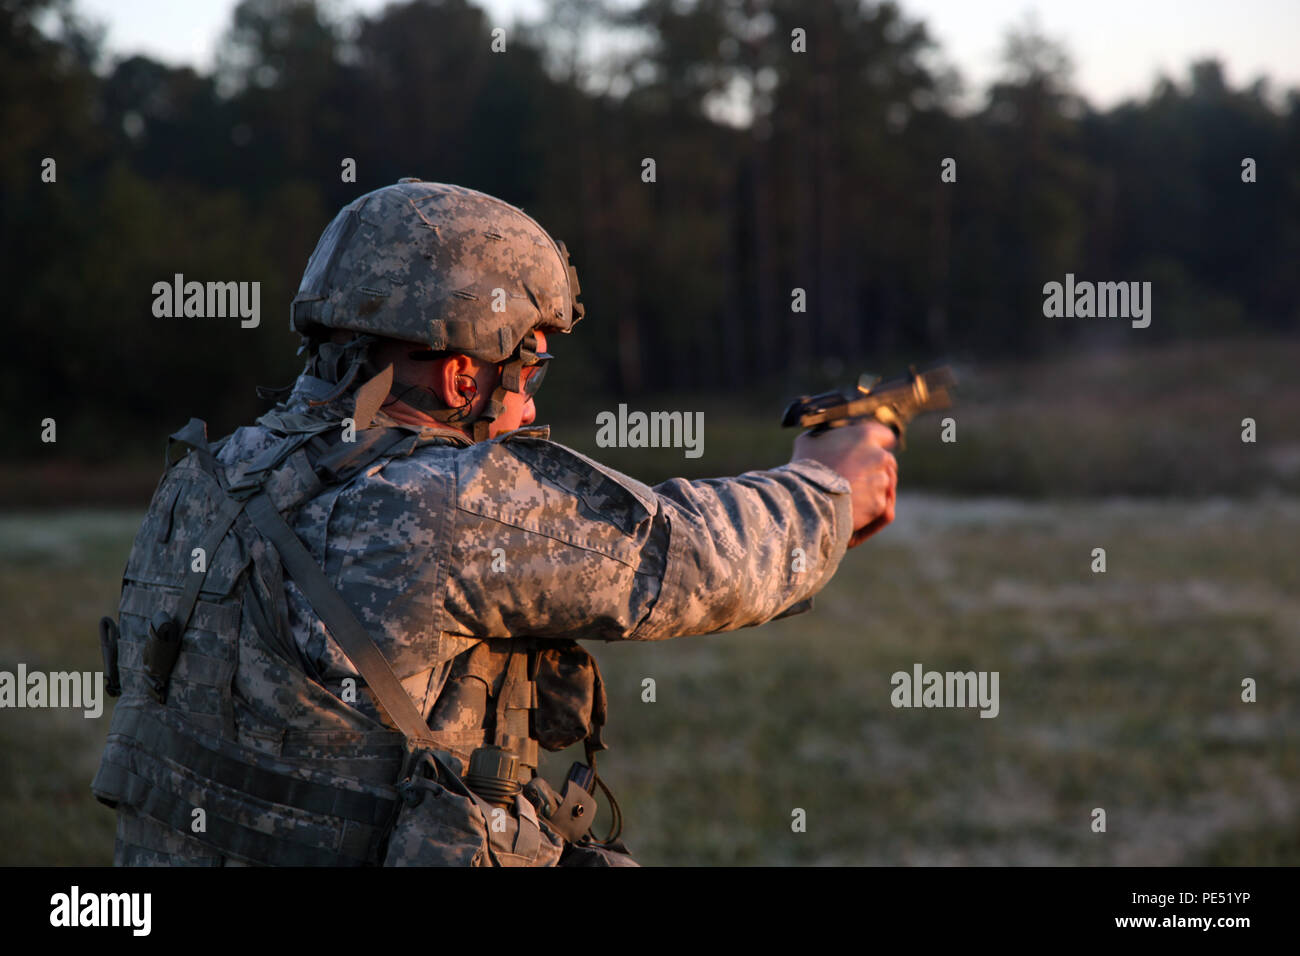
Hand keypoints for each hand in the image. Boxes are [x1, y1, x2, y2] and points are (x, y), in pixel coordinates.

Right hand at [791, 420, 896, 547]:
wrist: (806, 502)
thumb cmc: (805, 468)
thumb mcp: (810, 441)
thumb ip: (827, 436)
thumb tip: (826, 435)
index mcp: (865, 436)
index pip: (886, 436)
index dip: (879, 444)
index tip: (871, 452)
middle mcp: (879, 456)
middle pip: (887, 462)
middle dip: (876, 468)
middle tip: (856, 476)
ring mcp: (881, 482)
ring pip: (883, 484)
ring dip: (871, 488)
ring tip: (849, 494)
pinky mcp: (879, 505)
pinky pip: (878, 505)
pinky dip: (868, 507)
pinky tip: (851, 508)